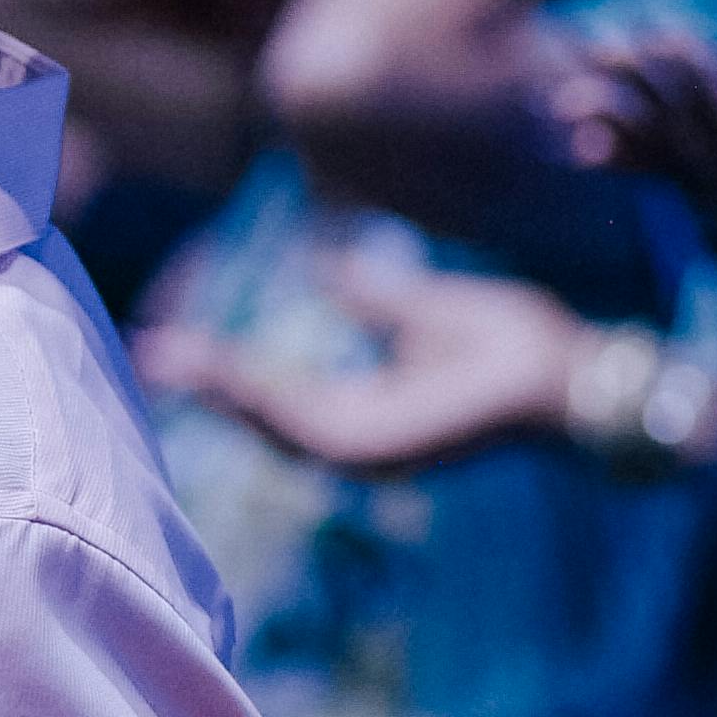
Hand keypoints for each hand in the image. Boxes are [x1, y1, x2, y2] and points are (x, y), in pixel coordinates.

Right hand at [142, 257, 598, 472]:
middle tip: (146, 353)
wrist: (570, 374)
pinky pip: (305, 428)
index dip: (230, 374)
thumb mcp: (424, 307)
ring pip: (275, 425)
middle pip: (267, 416)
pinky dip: (258, 403)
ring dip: (219, 392)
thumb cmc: (518, 344)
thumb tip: (325, 265)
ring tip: (165, 358)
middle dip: (207, 385)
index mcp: (373, 411)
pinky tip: (222, 374)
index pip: (285, 396)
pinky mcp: (384, 451)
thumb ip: (371, 296)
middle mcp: (364, 438)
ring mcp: (371, 451)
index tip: (175, 345)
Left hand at [550, 6, 716, 278]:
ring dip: (621, 130)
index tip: (652, 31)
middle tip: (584, 44)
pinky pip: (685, 191)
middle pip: (688, 152)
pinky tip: (586, 142)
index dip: (690, 82)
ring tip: (562, 95)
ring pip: (676, 176)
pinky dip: (637, 163)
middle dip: (636, 95)